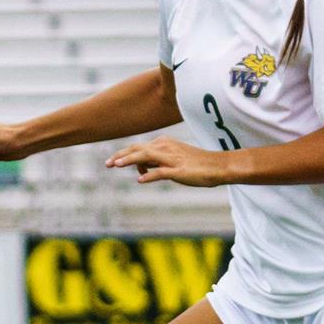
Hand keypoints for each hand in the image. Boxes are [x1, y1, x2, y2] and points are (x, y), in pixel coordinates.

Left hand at [106, 137, 228, 186]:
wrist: (217, 166)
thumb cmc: (196, 164)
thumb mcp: (173, 160)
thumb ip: (156, 162)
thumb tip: (140, 169)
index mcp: (163, 143)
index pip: (139, 147)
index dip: (124, 154)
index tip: (112, 161)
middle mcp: (165, 148)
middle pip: (138, 149)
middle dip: (120, 155)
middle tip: (106, 163)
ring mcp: (172, 159)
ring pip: (146, 157)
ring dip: (129, 160)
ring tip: (115, 165)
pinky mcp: (179, 170)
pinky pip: (161, 172)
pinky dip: (149, 175)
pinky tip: (140, 180)